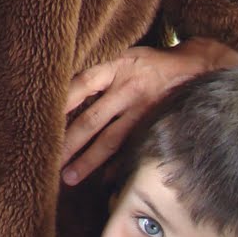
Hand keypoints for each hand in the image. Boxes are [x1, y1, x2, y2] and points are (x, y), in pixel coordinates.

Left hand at [61, 37, 237, 185]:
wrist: (198, 65)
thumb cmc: (150, 61)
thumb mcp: (124, 55)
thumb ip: (99, 72)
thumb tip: (66, 93)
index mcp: (115, 66)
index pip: (81, 84)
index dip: (61, 101)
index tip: (39, 118)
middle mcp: (127, 88)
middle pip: (91, 119)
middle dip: (68, 142)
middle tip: (48, 160)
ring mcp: (143, 109)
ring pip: (110, 139)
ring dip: (88, 160)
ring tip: (69, 177)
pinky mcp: (155, 124)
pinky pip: (132, 148)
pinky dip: (117, 165)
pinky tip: (104, 180)